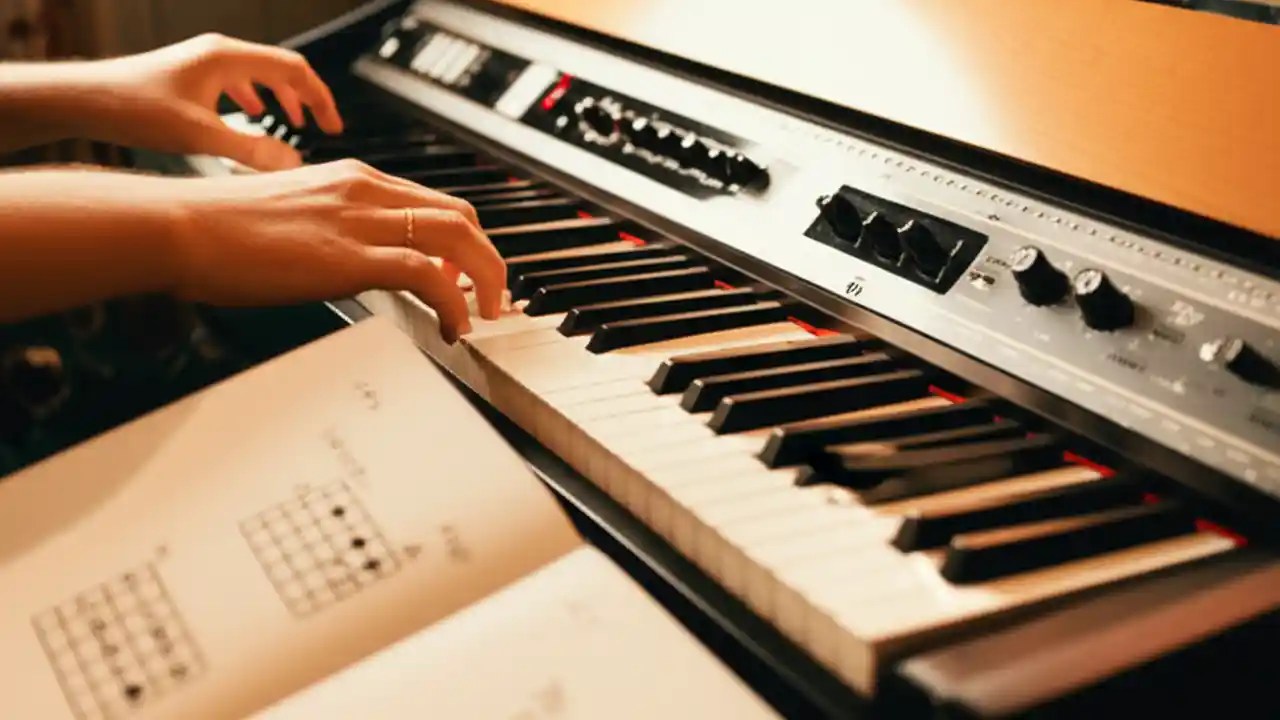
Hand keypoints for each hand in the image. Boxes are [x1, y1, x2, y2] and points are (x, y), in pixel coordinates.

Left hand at [85, 33, 343, 170]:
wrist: (84, 100)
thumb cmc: (133, 110)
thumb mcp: (199, 136)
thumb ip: (251, 151)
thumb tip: (295, 163)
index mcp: (227, 58)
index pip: (294, 69)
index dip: (321, 98)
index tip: (333, 127)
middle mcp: (218, 53)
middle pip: (281, 68)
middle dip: (307, 98)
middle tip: (324, 126)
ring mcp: (203, 61)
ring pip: (259, 74)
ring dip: (282, 97)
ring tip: (295, 123)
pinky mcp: (191, 74)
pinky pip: (237, 80)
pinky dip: (256, 98)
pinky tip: (252, 118)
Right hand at [166, 159, 504, 343]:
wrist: (180, 226)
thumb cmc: (217, 228)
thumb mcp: (290, 217)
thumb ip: (330, 231)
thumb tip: (348, 263)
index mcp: (352, 178)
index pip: (433, 201)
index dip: (464, 240)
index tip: (469, 272)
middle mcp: (365, 190)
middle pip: (460, 215)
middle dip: (488, 258)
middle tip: (493, 296)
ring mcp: (360, 220)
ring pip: (458, 237)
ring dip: (485, 279)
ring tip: (486, 314)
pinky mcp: (350, 255)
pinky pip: (428, 275)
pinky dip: (454, 303)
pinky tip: (453, 326)